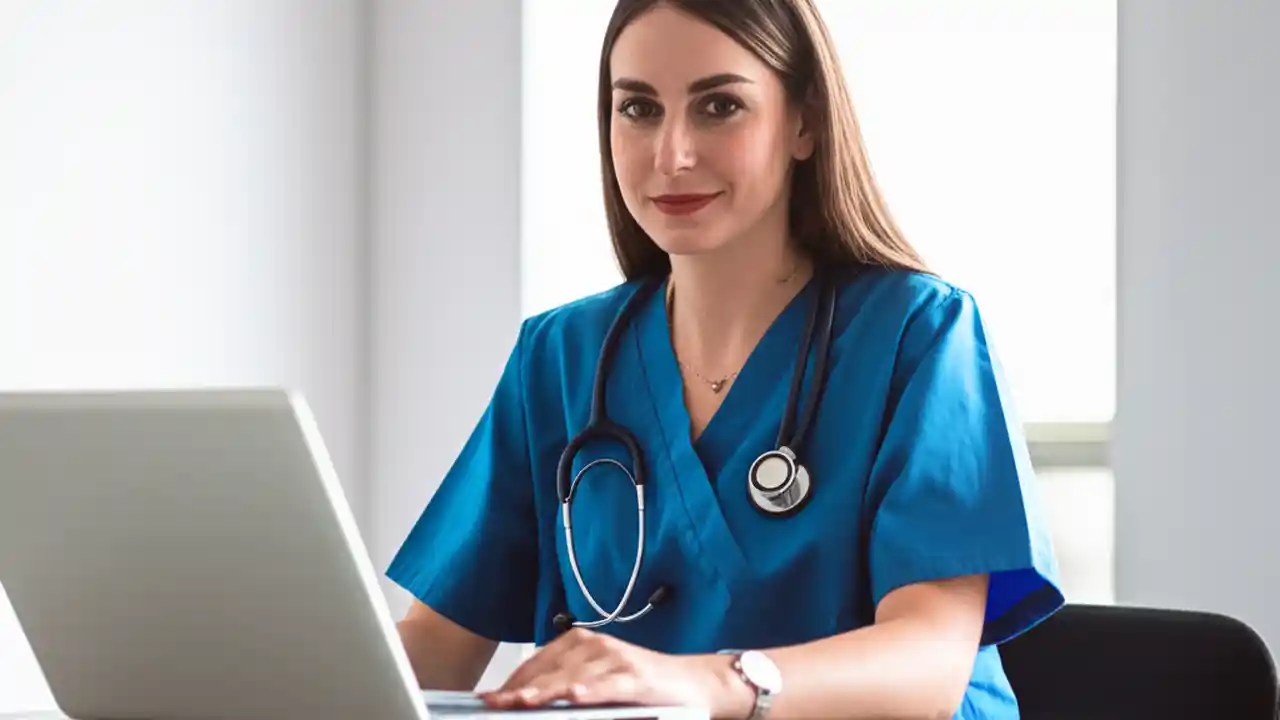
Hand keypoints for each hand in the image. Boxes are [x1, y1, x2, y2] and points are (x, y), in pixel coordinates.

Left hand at [478, 627, 752, 717]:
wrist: (694, 683)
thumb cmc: (643, 685)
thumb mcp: (599, 680)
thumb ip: (566, 684)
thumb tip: (525, 698)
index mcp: (582, 644)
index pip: (537, 662)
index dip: (511, 682)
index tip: (488, 700)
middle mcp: (596, 646)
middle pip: (549, 670)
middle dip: (519, 690)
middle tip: (494, 705)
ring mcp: (616, 660)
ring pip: (572, 677)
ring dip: (545, 691)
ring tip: (520, 702)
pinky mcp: (636, 677)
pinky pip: (607, 685)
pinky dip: (590, 691)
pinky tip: (574, 697)